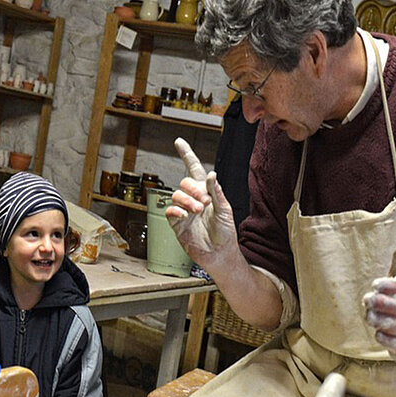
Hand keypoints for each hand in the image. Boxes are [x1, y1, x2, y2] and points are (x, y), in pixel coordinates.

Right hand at [166, 137, 237, 265]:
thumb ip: (217, 192)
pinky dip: (177, 211)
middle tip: (205, 202)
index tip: (179, 142)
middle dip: (193, 189)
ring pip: (176, 195)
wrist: (220, 254)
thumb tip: (211, 175)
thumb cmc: (225, 232)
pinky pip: (170, 211)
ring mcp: (184, 211)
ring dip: (188, 201)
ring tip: (198, 211)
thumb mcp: (225, 209)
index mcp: (206, 192)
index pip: (194, 170)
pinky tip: (186, 216)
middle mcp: (193, 199)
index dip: (187, 155)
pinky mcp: (177, 224)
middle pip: (184, 183)